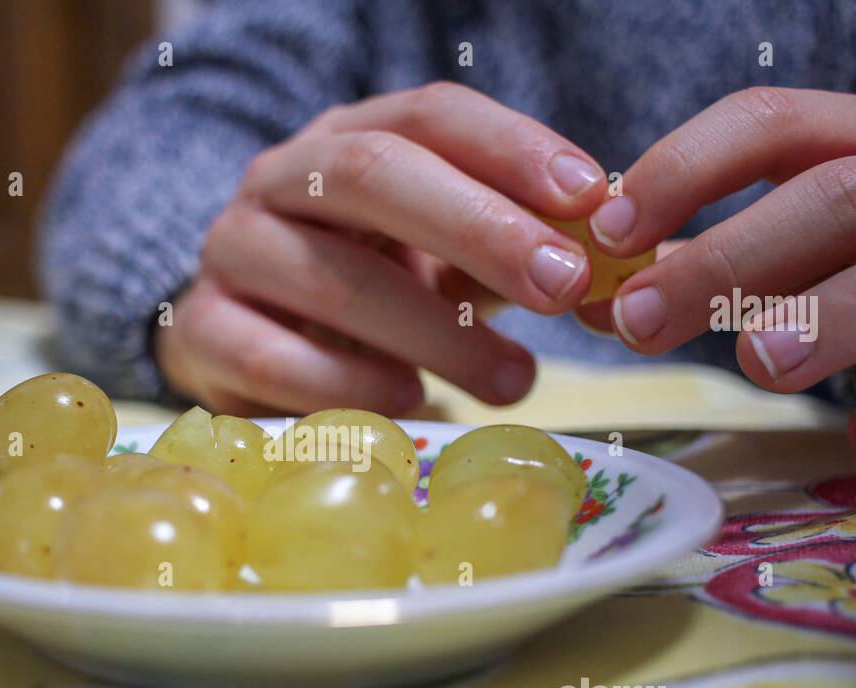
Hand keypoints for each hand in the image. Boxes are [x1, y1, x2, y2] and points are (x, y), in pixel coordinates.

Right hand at [155, 82, 606, 415]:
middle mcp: (280, 178)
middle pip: (372, 175)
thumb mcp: (452, 261)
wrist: (247, 339)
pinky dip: (346, 384)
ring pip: (327, 274)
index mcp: (349, 140)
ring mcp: (231, 250)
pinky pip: (269, 357)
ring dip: (432, 331)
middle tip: (562, 286)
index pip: (428, 116)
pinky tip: (409, 403)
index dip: (510, 146)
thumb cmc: (371, 291)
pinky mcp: (202, 332)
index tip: (590, 196)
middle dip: (479, 227)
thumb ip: (533, 257)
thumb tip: (652, 268)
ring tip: (515, 381)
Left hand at [590, 87, 855, 462]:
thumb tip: (599, 299)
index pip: (771, 124)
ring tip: (756, 364)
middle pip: (841, 198)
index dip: (683, 168)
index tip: (607, 232)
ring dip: (837, 314)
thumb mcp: (802, 253)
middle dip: (730, 258)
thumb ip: (709, 266)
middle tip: (642, 321)